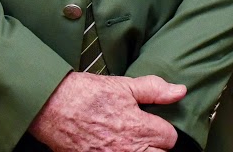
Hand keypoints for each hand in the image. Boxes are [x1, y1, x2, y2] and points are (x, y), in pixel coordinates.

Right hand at [28, 72, 185, 151]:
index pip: (170, 138)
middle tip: (139, 135)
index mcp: (141, 128)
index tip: (151, 124)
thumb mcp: (123, 85)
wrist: (52, 107)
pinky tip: (112, 147)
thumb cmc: (85, 94)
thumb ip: (155, 90)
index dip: (162, 129)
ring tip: (126, 142)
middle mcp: (130, 149)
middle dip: (153, 145)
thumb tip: (180, 91)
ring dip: (139, 150)